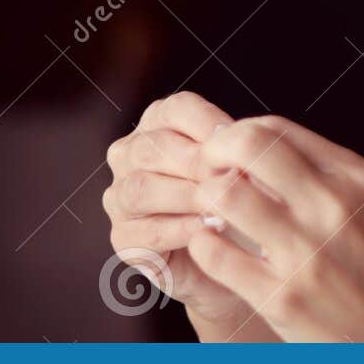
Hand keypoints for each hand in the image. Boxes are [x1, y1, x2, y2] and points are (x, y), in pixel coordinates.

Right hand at [102, 92, 272, 338]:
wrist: (233, 253)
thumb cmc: (238, 197)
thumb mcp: (241, 164)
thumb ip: (236, 148)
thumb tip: (243, 141)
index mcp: (158, 124)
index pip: (176, 109)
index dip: (209, 123)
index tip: (243, 142)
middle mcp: (130, 155)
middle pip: (152, 148)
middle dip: (197, 162)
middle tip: (233, 178)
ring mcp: (120, 197)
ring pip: (141, 189)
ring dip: (187, 197)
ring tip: (224, 208)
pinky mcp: (123, 238)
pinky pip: (144, 231)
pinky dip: (179, 230)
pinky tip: (208, 230)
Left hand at [188, 115, 363, 341]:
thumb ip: (319, 175)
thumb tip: (249, 149)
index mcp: (355, 177)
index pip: (274, 128)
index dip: (236, 137)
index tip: (225, 158)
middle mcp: (333, 205)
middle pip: (248, 144)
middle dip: (212, 155)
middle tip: (206, 176)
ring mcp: (308, 252)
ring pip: (224, 194)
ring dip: (204, 200)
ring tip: (211, 216)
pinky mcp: (283, 297)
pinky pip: (214, 253)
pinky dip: (203, 246)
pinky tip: (216, 251)